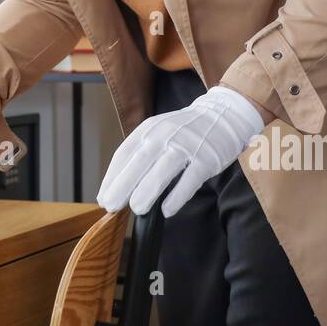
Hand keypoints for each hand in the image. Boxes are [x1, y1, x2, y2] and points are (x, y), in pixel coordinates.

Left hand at [96, 85, 264, 217]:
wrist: (223, 115)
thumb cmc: (184, 130)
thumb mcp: (158, 132)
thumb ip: (141, 154)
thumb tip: (119, 186)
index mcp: (148, 130)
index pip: (124, 154)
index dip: (112, 177)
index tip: (103, 198)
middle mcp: (165, 135)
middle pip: (139, 162)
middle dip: (122, 185)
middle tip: (111, 206)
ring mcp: (186, 146)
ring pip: (163, 170)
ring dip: (147, 190)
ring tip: (136, 209)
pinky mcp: (206, 159)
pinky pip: (190, 179)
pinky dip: (177, 196)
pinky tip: (167, 210)